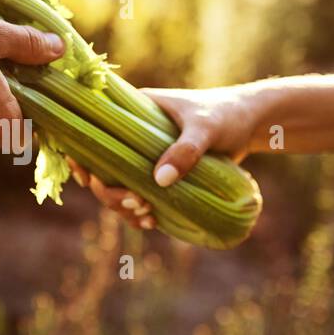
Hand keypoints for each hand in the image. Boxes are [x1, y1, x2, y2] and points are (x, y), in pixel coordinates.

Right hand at [69, 84, 266, 228]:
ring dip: (123, 206)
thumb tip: (159, 181)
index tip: (88, 180)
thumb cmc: (226, 115)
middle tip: (136, 204)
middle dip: (110, 193)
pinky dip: (139, 212)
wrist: (251, 123)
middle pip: (102, 169)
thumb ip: (185, 151)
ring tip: (146, 216)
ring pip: (118, 186)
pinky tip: (151, 222)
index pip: (94, 134)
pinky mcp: (161, 173)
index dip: (82, 158)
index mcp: (133, 112)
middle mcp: (132, 135)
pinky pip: (139, 195)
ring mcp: (145, 157)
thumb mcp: (205, 128)